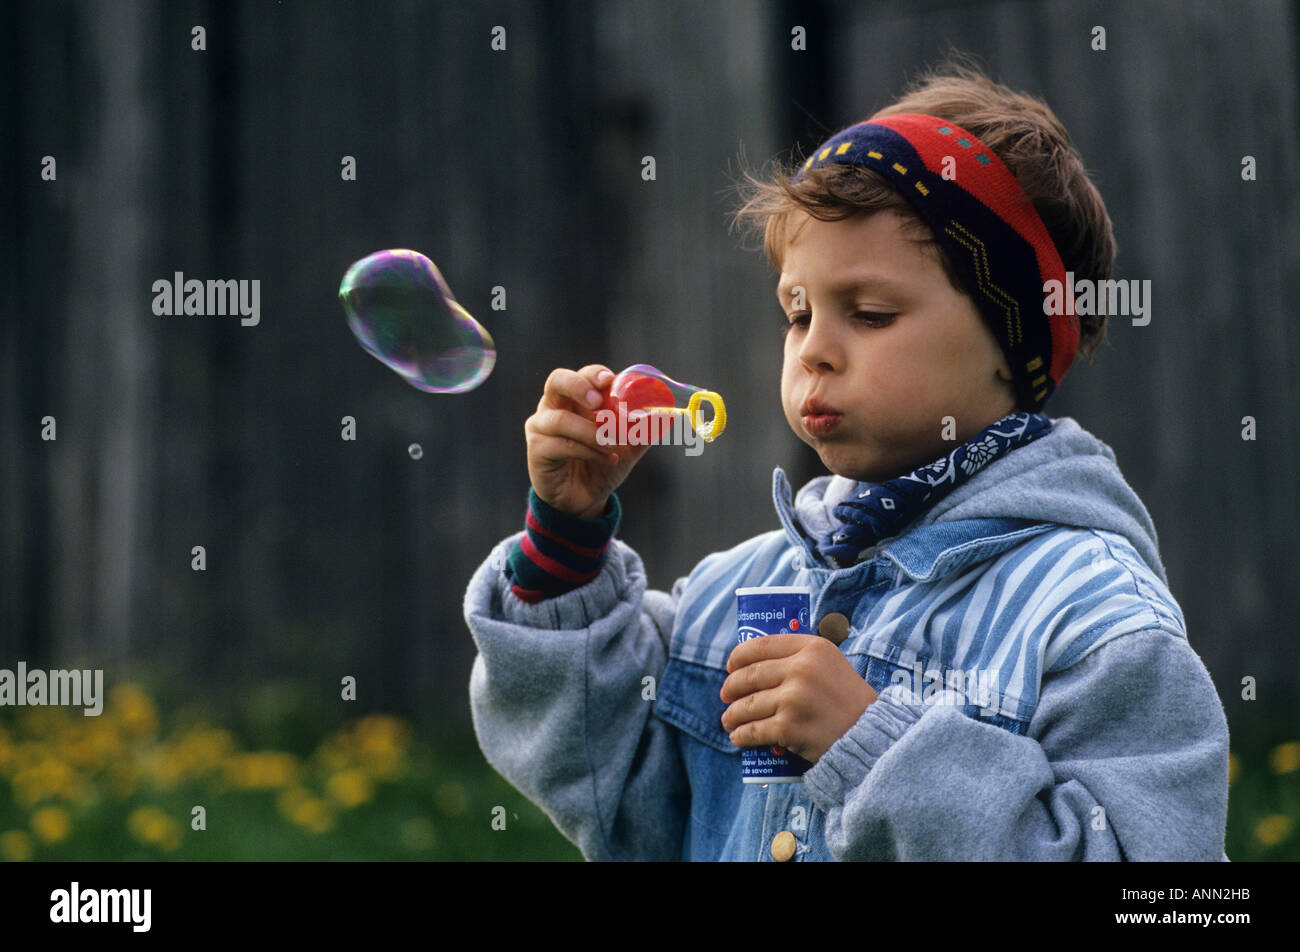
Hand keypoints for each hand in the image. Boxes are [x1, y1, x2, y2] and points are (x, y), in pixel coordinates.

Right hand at [525, 364, 652, 519]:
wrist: (585, 499)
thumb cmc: (601, 464)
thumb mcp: (629, 447)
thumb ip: (644, 431)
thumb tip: (667, 416)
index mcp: (576, 398)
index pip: (583, 375)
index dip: (595, 374)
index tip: (610, 381)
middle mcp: (554, 406)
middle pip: (557, 381)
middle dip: (578, 386)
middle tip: (598, 402)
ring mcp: (541, 427)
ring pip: (560, 419)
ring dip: (590, 432)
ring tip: (611, 445)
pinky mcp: (537, 450)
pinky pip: (560, 445)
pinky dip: (586, 452)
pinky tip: (606, 459)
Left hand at [720, 634, 878, 763]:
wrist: (872, 736)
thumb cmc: (850, 702)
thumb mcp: (832, 665)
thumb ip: (803, 659)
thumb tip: (761, 661)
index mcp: (813, 648)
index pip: (763, 645)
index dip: (739, 656)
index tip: (730, 665)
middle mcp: (802, 668)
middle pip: (750, 675)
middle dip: (731, 687)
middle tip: (725, 695)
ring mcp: (794, 698)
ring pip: (747, 705)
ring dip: (732, 714)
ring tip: (728, 720)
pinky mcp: (789, 727)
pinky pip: (754, 730)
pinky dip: (741, 735)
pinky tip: (738, 737)